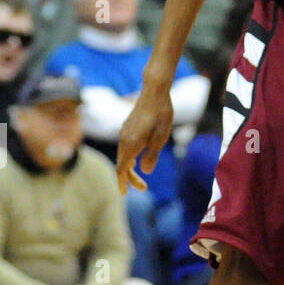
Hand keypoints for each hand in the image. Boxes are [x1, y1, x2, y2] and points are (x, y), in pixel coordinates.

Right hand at [116, 77, 172, 194]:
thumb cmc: (161, 113)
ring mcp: (124, 132)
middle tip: (144, 188)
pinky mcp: (127, 127)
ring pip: (122, 156)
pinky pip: (124, 148)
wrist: (155, 91)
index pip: (122, 169)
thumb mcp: (162, 136)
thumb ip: (152, 154)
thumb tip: (145, 171)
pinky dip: (129, 158)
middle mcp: (124, 139)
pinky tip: (137, 161)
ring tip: (140, 178)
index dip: (123, 182)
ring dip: (129, 168)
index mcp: (131, 143)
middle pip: (122, 164)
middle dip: (130, 178)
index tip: (125, 194)